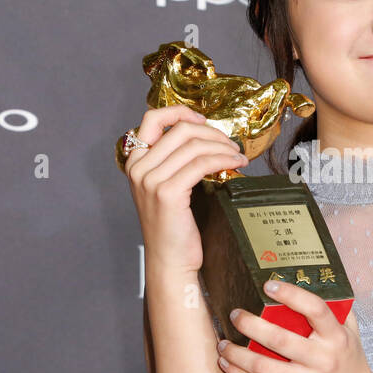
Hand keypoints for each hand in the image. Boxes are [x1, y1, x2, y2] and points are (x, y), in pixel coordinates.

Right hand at [122, 104, 248, 275]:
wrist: (169, 261)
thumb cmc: (173, 227)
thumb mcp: (165, 187)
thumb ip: (173, 162)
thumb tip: (205, 136)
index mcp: (134, 162)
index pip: (152, 119)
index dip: (181, 112)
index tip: (204, 120)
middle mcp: (138, 168)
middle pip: (180, 129)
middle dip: (212, 133)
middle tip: (231, 144)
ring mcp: (150, 180)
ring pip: (194, 145)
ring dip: (222, 147)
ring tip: (237, 156)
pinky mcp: (167, 193)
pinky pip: (201, 164)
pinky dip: (222, 160)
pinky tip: (234, 165)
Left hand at [216, 278, 372, 372]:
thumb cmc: (351, 366)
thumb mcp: (351, 336)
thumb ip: (336, 311)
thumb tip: (311, 281)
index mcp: (337, 338)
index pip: (315, 309)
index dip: (290, 294)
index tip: (267, 284)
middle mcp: (324, 360)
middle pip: (278, 338)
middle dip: (249, 324)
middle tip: (234, 314)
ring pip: (263, 366)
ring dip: (236, 353)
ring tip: (222, 343)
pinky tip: (228, 364)